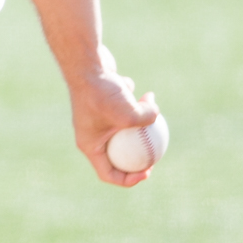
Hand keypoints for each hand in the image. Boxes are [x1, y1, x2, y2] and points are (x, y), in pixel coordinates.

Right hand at [69, 57, 159, 186]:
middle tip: (157, 152)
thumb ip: (146, 120)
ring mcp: (98, 118)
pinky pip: (123, 110)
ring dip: (140, 122)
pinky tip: (135, 88)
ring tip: (152, 107)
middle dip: (139, 154)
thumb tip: (156, 118)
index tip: (148, 171)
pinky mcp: (105, 103)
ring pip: (124, 130)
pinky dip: (133, 102)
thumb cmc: (101, 92)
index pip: (108, 173)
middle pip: (119, 154)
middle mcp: (92, 134)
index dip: (129, 179)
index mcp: (90, 145)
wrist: (85, 64)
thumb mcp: (128, 113)